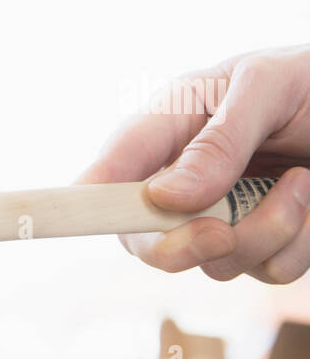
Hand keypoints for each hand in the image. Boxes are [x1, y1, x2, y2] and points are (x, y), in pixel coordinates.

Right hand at [80, 46, 309, 282]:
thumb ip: (219, 140)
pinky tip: (309, 202)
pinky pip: (267, 272)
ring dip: (265, 231)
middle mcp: (186, 181)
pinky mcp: (261, 246)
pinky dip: (296, 244)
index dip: (87, 201)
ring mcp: (222, 220)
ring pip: (216, 264)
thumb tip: (167, 199)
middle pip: (149, 244)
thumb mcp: (267, 86)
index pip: (113, 173)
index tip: (72, 217)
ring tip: (300, 181)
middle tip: (223, 232)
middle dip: (186, 247)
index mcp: (172, 127)